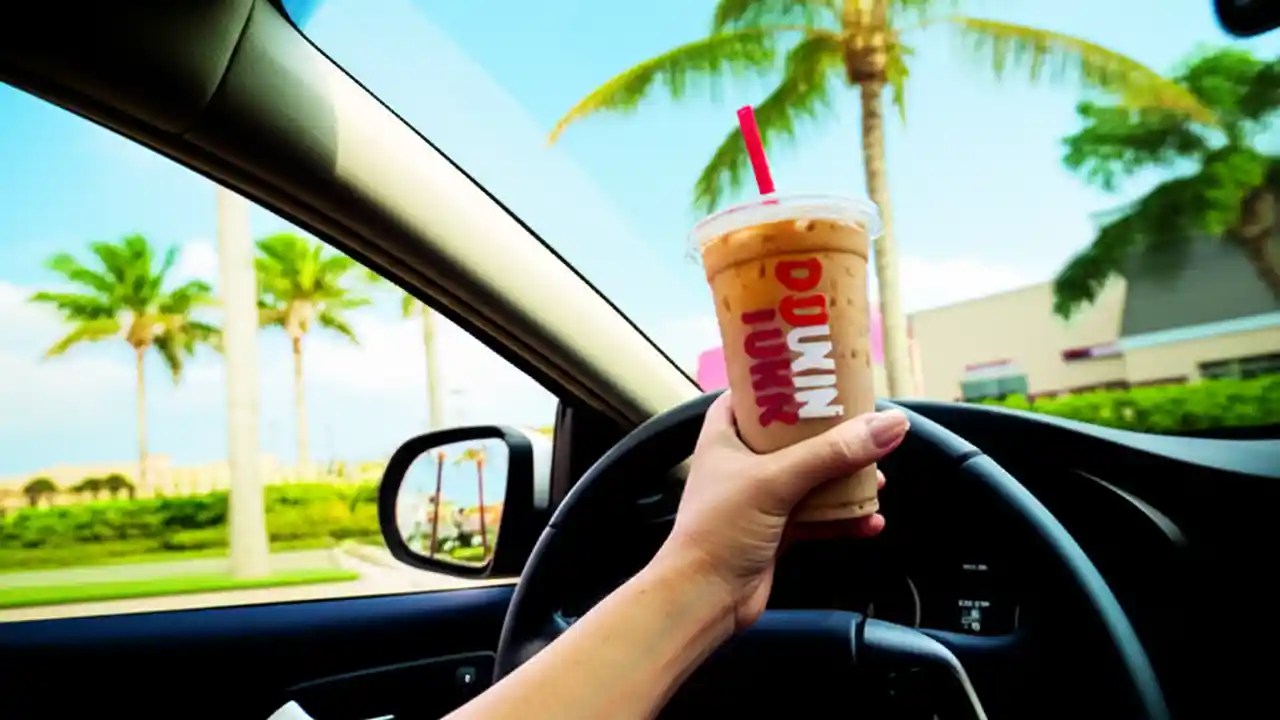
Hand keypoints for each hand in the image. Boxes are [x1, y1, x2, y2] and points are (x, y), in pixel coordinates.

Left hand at [656, 392, 909, 631]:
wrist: (703, 599)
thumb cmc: (717, 532)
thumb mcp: (775, 481)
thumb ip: (833, 452)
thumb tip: (887, 424)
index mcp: (727, 432)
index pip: (760, 389)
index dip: (792, 378)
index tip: (829, 372)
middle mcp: (743, 460)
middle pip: (797, 433)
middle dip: (836, 434)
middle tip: (868, 428)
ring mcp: (761, 495)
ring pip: (813, 475)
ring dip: (846, 478)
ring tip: (876, 479)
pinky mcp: (777, 528)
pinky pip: (819, 515)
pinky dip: (844, 517)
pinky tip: (869, 522)